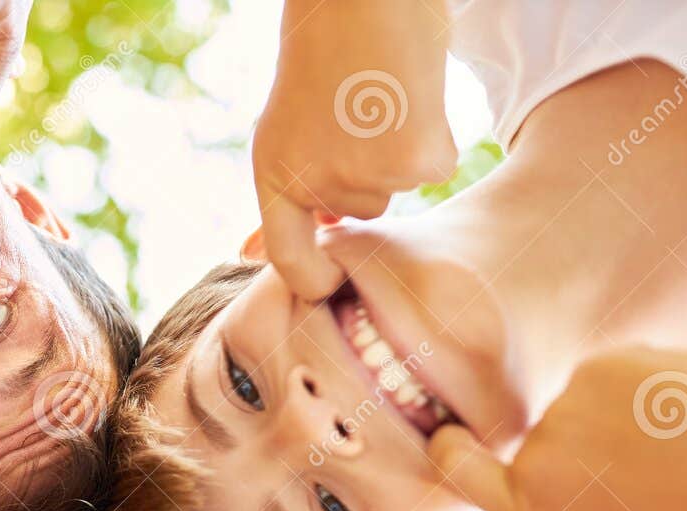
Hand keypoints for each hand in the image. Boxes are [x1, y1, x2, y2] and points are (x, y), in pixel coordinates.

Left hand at [253, 0, 455, 298]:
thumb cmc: (324, 56)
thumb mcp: (287, 128)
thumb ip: (289, 190)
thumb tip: (251, 254)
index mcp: (275, 175)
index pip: (290, 259)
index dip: (316, 279)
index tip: (335, 277)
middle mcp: (315, 183)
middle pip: (361, 213)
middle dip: (369, 176)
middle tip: (361, 115)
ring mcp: (365, 175)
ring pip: (398, 190)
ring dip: (400, 152)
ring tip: (382, 100)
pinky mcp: (415, 160)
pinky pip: (435, 170)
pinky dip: (434, 136)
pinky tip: (412, 97)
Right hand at [430, 347, 686, 510]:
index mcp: (535, 507)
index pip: (454, 468)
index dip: (449, 453)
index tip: (449, 442)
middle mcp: (539, 451)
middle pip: (529, 444)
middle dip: (563, 453)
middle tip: (622, 469)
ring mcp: (567, 401)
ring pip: (567, 407)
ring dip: (600, 420)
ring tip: (655, 441)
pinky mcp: (601, 363)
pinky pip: (597, 377)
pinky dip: (624, 390)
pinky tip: (662, 411)